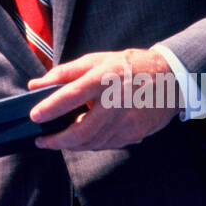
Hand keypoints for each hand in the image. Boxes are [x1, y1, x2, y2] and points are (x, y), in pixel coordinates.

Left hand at [28, 48, 180, 150]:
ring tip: (57, 141)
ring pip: (93, 142)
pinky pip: (106, 145)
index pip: (72, 95)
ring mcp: (128, 121)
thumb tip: (35, 86)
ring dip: (71, 145)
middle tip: (42, 141)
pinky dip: (90, 145)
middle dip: (57, 141)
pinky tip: (80, 140)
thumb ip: (64, 73)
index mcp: (104, 78)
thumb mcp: (95, 60)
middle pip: (82, 130)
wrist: (171, 78)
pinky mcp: (135, 134)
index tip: (34, 117)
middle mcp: (116, 101)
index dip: (50, 108)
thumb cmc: (127, 67)